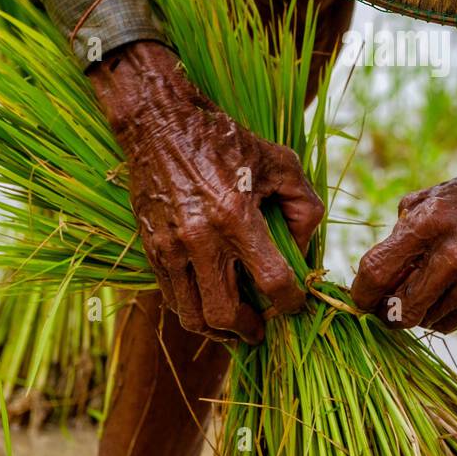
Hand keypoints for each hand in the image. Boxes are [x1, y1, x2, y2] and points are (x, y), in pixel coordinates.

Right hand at [89, 41, 323, 343]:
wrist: (160, 124)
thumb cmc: (226, 141)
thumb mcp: (281, 162)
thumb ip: (305, 207)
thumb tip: (306, 251)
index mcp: (236, 215)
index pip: (271, 281)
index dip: (290, 303)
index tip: (295, 304)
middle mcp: (200, 238)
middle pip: (224, 314)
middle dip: (250, 330)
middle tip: (262, 327)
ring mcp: (170, 247)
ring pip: (191, 316)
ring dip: (218, 330)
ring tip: (236, 324)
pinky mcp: (150, 248)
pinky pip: (171, 298)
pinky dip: (193, 309)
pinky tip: (210, 299)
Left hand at [351, 160, 456, 332]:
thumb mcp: (435, 196)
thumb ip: (402, 230)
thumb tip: (375, 270)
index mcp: (430, 223)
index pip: (376, 271)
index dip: (361, 292)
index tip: (360, 297)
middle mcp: (453, 255)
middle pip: (398, 309)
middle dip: (386, 311)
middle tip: (386, 304)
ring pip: (424, 320)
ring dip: (418, 310)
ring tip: (429, 287)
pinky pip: (449, 324)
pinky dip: (442, 313)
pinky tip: (453, 290)